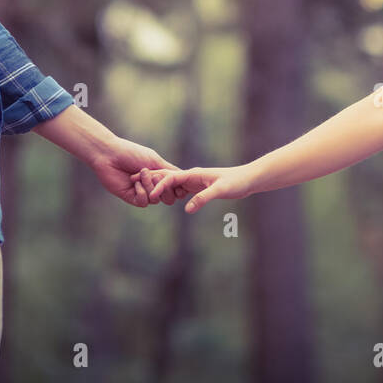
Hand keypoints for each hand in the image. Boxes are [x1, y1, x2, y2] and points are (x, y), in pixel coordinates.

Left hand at [91, 136, 180, 207]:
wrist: (110, 155)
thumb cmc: (132, 153)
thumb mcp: (155, 160)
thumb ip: (169, 170)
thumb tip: (185, 176)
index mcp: (159, 177)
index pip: (175, 188)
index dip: (177, 188)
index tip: (179, 183)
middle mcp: (152, 186)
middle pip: (168, 197)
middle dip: (164, 187)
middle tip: (156, 175)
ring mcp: (141, 192)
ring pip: (155, 200)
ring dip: (150, 186)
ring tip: (141, 173)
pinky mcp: (130, 197)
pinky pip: (143, 202)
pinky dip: (141, 192)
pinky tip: (133, 182)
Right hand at [134, 164, 259, 212]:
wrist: (248, 179)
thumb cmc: (236, 182)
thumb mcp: (220, 190)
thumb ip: (203, 198)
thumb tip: (187, 209)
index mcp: (194, 174)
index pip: (171, 178)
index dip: (159, 186)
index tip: (149, 195)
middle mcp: (192, 176)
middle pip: (167, 178)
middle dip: (152, 183)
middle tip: (135, 187)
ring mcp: (194, 181)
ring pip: (172, 184)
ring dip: (159, 188)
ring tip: (144, 195)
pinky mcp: (199, 187)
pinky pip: (180, 190)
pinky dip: (170, 193)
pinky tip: (165, 200)